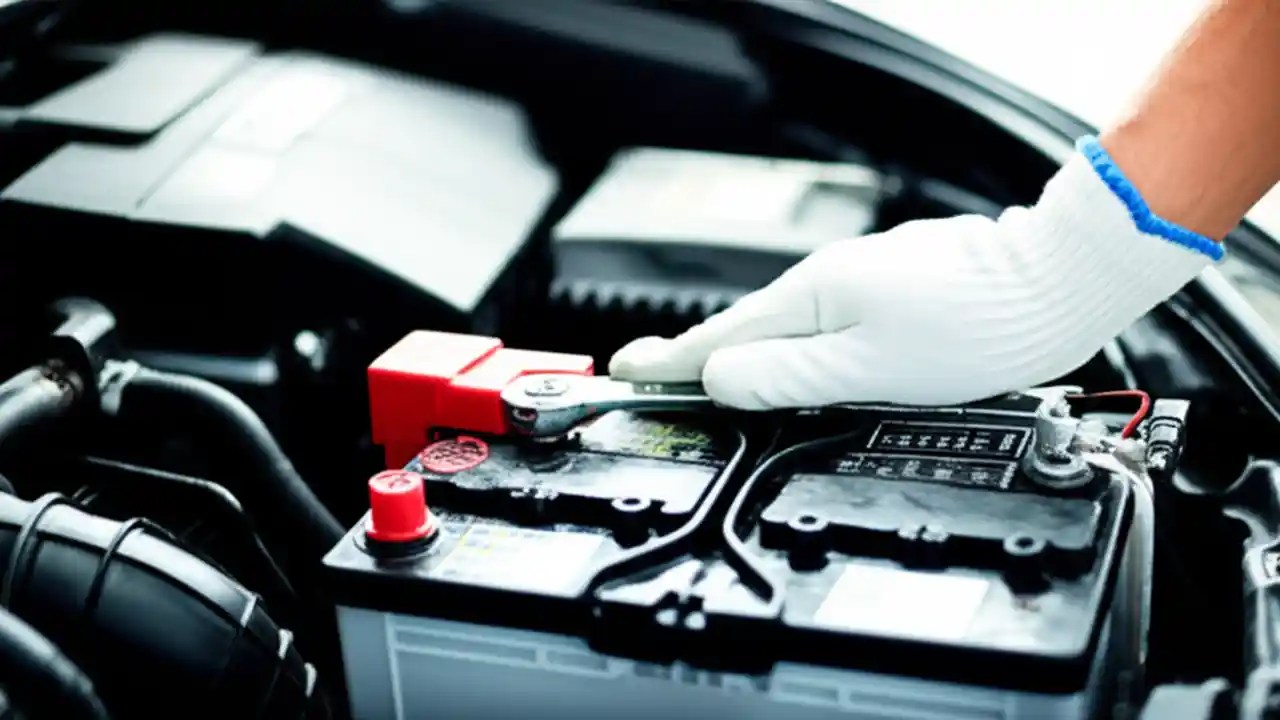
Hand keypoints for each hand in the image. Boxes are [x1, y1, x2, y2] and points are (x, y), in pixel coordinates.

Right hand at [608, 142, 1215, 409]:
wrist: (1056, 283)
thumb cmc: (974, 326)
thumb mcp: (866, 367)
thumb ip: (787, 377)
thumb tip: (721, 380)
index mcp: (812, 299)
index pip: (719, 340)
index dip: (668, 362)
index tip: (625, 370)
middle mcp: (830, 282)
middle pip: (747, 331)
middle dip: (700, 357)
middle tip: (657, 378)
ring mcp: (863, 281)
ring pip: (789, 328)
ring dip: (750, 353)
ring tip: (717, 379)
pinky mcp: (893, 290)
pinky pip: (826, 323)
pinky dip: (799, 346)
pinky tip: (803, 362)